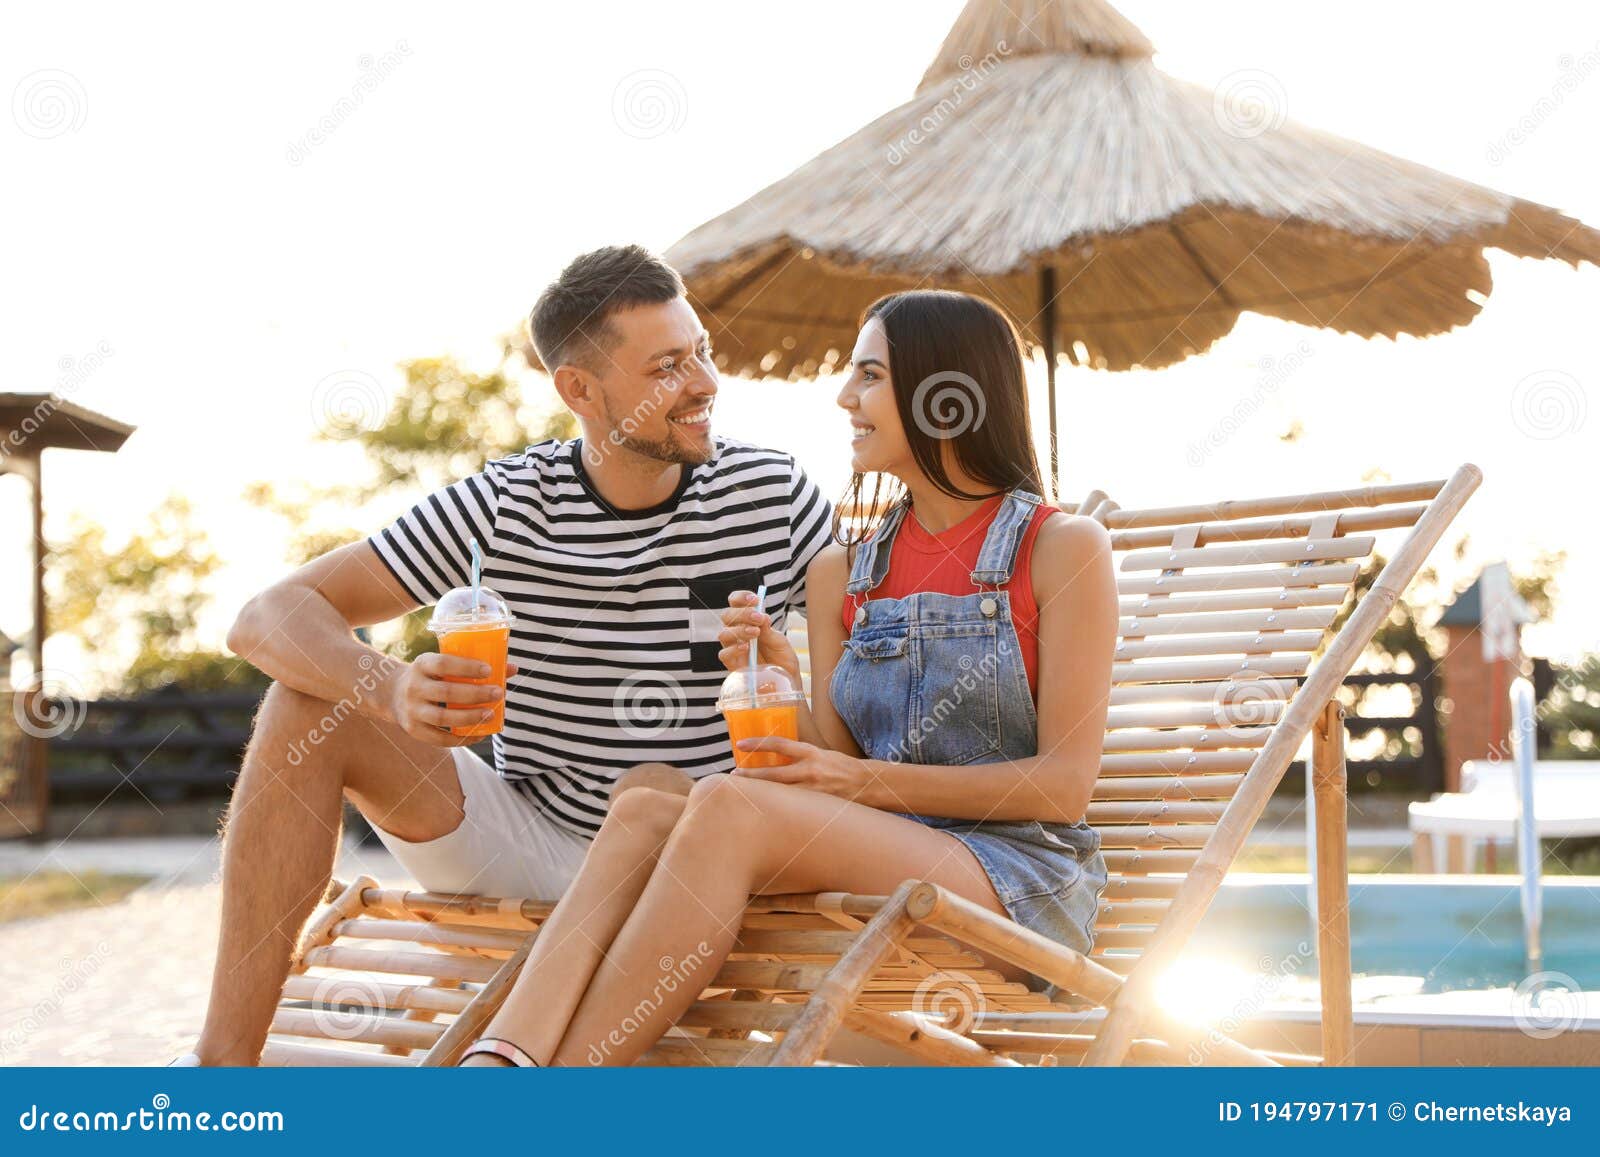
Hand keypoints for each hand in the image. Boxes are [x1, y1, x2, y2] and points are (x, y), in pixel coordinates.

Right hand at [387, 653, 517, 745]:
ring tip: (491, 715)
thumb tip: (513, 668)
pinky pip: (439, 738)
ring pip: (443, 717)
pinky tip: (478, 734)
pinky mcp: (413, 730)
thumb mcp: (443, 665)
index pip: (443, 664)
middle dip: (476, 694)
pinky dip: (461, 738)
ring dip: (470, 717)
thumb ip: (474, 666)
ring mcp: (412, 710)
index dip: (466, 667)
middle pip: (447, 692)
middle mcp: (413, 687)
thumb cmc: (431, 676)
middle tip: (498, 694)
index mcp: (422, 664)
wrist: (393, 694)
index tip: (489, 670)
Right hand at [717, 590, 800, 683]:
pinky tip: (746, 647)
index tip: (755, 599)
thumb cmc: (783, 660)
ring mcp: (734, 648)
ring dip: (739, 630)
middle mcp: (738, 633)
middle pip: (727, 615)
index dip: (741, 597)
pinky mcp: (732, 665)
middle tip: (759, 618)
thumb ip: (770, 631)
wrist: (786, 682)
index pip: (736, 603)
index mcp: (748, 622)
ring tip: (755, 633)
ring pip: (724, 633)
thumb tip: (762, 616)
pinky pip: (724, 654)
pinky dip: (733, 649)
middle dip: (742, 613)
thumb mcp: (781, 643)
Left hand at [731, 737, 875, 802]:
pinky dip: (778, 807)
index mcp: (811, 753)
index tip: (740, 744)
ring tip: (745, 795)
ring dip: (761, 794)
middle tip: (734, 775)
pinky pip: (793, 808)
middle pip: (773, 774)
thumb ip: (799, 756)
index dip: (758, 744)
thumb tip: (774, 757)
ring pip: (780, 794)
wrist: (867, 784)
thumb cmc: (841, 767)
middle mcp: (811, 770)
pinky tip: (767, 809)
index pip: (779, 744)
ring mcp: (814, 791)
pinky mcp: (817, 806)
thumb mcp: (821, 754)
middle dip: (751, 776)